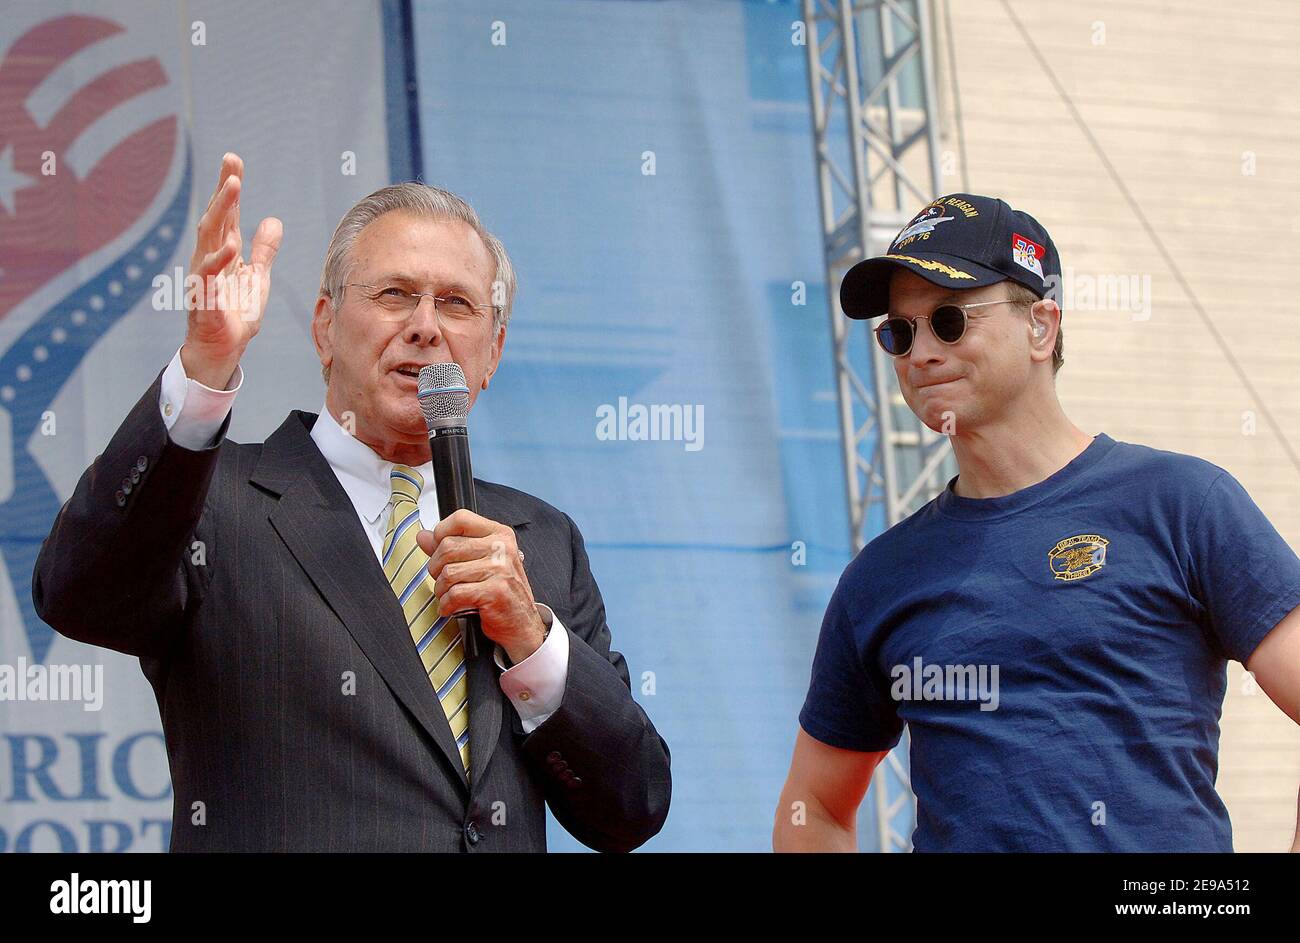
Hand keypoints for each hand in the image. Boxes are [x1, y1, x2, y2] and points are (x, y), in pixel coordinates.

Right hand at [181, 152, 282, 388]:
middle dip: (223, 190)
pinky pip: (210, 276)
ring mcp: (204, 277)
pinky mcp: (205, 299)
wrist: (223, 350)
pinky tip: (231, 246)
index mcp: (223, 251)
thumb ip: (263, 250)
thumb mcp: (257, 277)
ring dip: (220, 211)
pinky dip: (220, 261)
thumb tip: (273, 220)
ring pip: (209, 238)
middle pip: (215, 217)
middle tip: (232, 164)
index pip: (226, 214)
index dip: (229, 188)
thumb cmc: (234, 313)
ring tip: (232, 187)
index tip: (234, 161)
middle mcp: (209, 259)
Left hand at [417, 509, 546, 664]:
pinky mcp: (495, 591)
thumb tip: (423, 536)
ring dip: (441, 589)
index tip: (438, 549)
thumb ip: (451, 546)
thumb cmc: (501, 592)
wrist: (522, 623)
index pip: (461, 519)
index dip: (441, 533)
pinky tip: (451, 607)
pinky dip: (447, 604)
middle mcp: (502, 547)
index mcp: (499, 534)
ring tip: (448, 596)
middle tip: (442, 580)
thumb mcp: (479, 562)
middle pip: (448, 546)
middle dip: (436, 568)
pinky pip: (455, 593)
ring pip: (448, 572)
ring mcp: (500, 568)